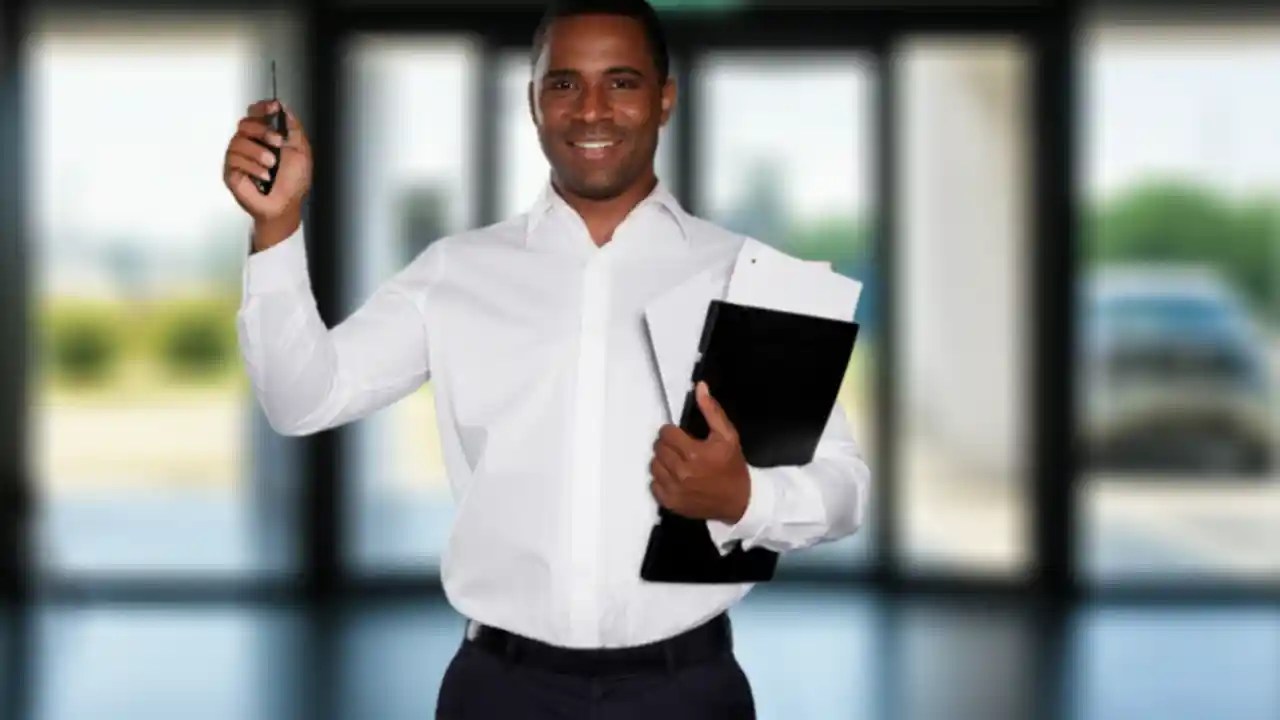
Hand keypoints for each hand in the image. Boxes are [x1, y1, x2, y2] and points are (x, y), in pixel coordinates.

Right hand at [222, 99, 311, 231]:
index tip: (273, 106)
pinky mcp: (231, 172)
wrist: (286, 206)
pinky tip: (263, 176)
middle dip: (262, 130)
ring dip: (259, 152)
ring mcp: (239, 157)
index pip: (256, 115)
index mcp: (266, 138)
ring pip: (238, 140)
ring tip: (271, 165)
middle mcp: (250, 145)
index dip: (262, 107)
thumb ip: (294, 129)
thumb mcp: (301, 152)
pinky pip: (234, 160)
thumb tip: (286, 110)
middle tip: (277, 142)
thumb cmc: (293, 184)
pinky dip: (253, 167)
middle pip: (245, 123)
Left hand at [649, 381, 750, 522]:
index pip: (666, 433)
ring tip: (678, 462)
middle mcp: (680, 472)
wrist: (738, 501)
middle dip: (668, 445)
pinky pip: (653, 485)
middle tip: (681, 449)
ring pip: (654, 465)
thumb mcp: (728, 435)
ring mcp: (674, 489)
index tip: (682, 436)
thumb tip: (699, 387)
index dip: (673, 432)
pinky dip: (661, 480)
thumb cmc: (732, 466)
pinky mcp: (670, 503)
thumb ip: (712, 410)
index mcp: (694, 453)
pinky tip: (675, 478)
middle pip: (658, 448)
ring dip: (663, 461)